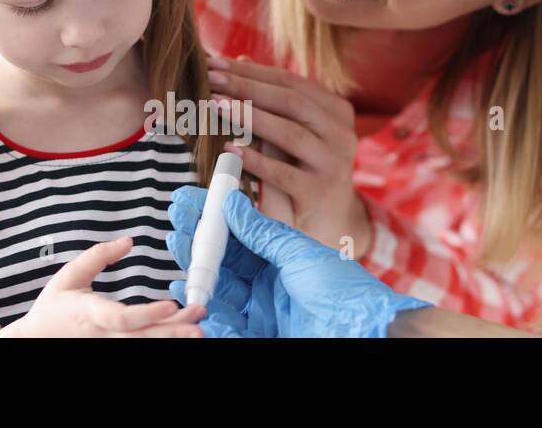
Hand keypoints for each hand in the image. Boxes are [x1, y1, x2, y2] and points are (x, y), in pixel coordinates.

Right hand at [0, 237, 206, 337]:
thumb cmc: (54, 306)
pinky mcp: (112, 350)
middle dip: (173, 329)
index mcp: (90, 313)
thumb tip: (128, 241)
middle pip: (142, 336)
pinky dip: (162, 342)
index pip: (122, 317)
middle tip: (199, 320)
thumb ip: (98, 256)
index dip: (148, 314)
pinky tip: (180, 335)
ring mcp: (108, 346)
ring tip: (198, 329)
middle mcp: (103, 334)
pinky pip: (141, 349)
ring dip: (173, 337)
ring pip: (145, 345)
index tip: (171, 305)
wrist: (36, 338)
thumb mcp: (69, 276)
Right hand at [167, 186, 429, 336]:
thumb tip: (232, 203)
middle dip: (197, 245)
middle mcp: (268, 288)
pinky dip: (206, 314)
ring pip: (219, 295)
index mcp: (280, 264)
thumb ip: (262, 233)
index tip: (191, 203)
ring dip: (196, 275)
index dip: (213, 223)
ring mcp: (262, 315)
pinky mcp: (258, 338)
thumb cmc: (342, 291)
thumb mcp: (299, 254)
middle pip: (223, 267)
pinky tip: (188, 295)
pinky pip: (226, 327)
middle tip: (175, 222)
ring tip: (177, 247)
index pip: (238, 241)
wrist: (365, 329)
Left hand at [207, 55, 371, 254]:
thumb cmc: (305, 171)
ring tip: (215, 106)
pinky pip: (283, 173)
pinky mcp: (321, 193)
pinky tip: (228, 149)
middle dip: (246, 87)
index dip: (251, 71)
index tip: (215, 63)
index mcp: (336, 111)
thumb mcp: (296, 133)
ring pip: (290, 133)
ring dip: (249, 117)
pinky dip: (254, 160)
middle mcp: (342, 133)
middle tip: (210, 79)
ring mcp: (335, 163)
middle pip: (290, 101)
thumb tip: (238, 59)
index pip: (290, 82)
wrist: (332, 223)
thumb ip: (273, 101)